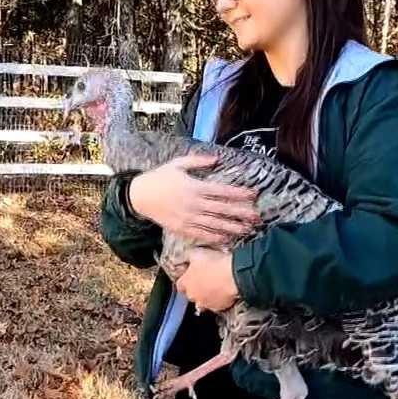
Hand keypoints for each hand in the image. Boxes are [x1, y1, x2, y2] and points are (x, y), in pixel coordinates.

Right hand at [128, 154, 258, 244]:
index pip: (222, 191)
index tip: (253, 195)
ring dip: (232, 228)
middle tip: (257, 217)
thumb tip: (217, 159)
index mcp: (194, 187)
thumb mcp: (177, 164)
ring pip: (214, 224)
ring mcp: (187, 218)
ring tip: (248, 230)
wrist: (140, 196)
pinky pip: (201, 234)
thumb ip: (198, 161)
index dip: (239, 193)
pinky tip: (227, 239)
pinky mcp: (181, 229)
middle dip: (241, 213)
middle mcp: (193, 204)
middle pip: (222, 210)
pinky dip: (215, 237)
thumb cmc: (159, 178)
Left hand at [177, 248, 237, 311]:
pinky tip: (224, 291)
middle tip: (206, 279)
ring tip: (216, 286)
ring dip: (207, 295)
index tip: (191, 275)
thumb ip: (189, 257)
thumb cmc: (215, 264)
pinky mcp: (218, 308)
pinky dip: (219, 300)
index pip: (180, 285)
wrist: (233, 275)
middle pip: (191, 295)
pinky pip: (216, 305)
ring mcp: (206, 303)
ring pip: (203, 302)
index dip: (185, 280)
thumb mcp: (197, 253)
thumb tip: (188, 257)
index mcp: (186, 282)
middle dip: (196, 289)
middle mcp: (193, 296)